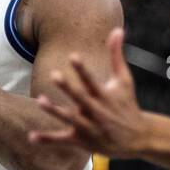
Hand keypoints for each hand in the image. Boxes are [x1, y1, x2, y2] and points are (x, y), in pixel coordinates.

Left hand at [29, 28, 148, 157]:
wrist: (138, 138)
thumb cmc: (127, 104)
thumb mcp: (124, 80)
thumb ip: (116, 55)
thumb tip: (117, 29)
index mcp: (104, 96)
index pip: (92, 80)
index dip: (82, 69)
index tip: (73, 56)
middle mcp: (96, 111)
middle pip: (80, 98)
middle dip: (68, 87)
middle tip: (54, 74)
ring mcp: (88, 127)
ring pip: (69, 119)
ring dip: (55, 111)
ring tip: (40, 101)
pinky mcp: (81, 140)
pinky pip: (62, 140)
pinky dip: (48, 139)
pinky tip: (31, 136)